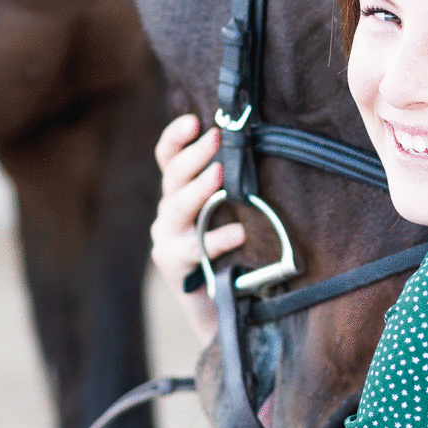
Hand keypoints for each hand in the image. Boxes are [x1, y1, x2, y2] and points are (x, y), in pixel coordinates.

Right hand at [151, 114, 245, 342]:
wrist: (220, 307)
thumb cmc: (231, 252)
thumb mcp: (230, 213)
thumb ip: (234, 187)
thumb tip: (260, 149)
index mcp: (179, 192)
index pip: (168, 158)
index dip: (176, 137)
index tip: (195, 120)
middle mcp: (169, 211)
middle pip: (173, 176)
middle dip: (194, 155)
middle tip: (215, 137)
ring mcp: (167, 238)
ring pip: (177, 208)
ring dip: (199, 190)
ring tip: (220, 175)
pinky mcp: (174, 266)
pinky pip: (194, 249)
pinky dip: (216, 239)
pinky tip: (238, 233)